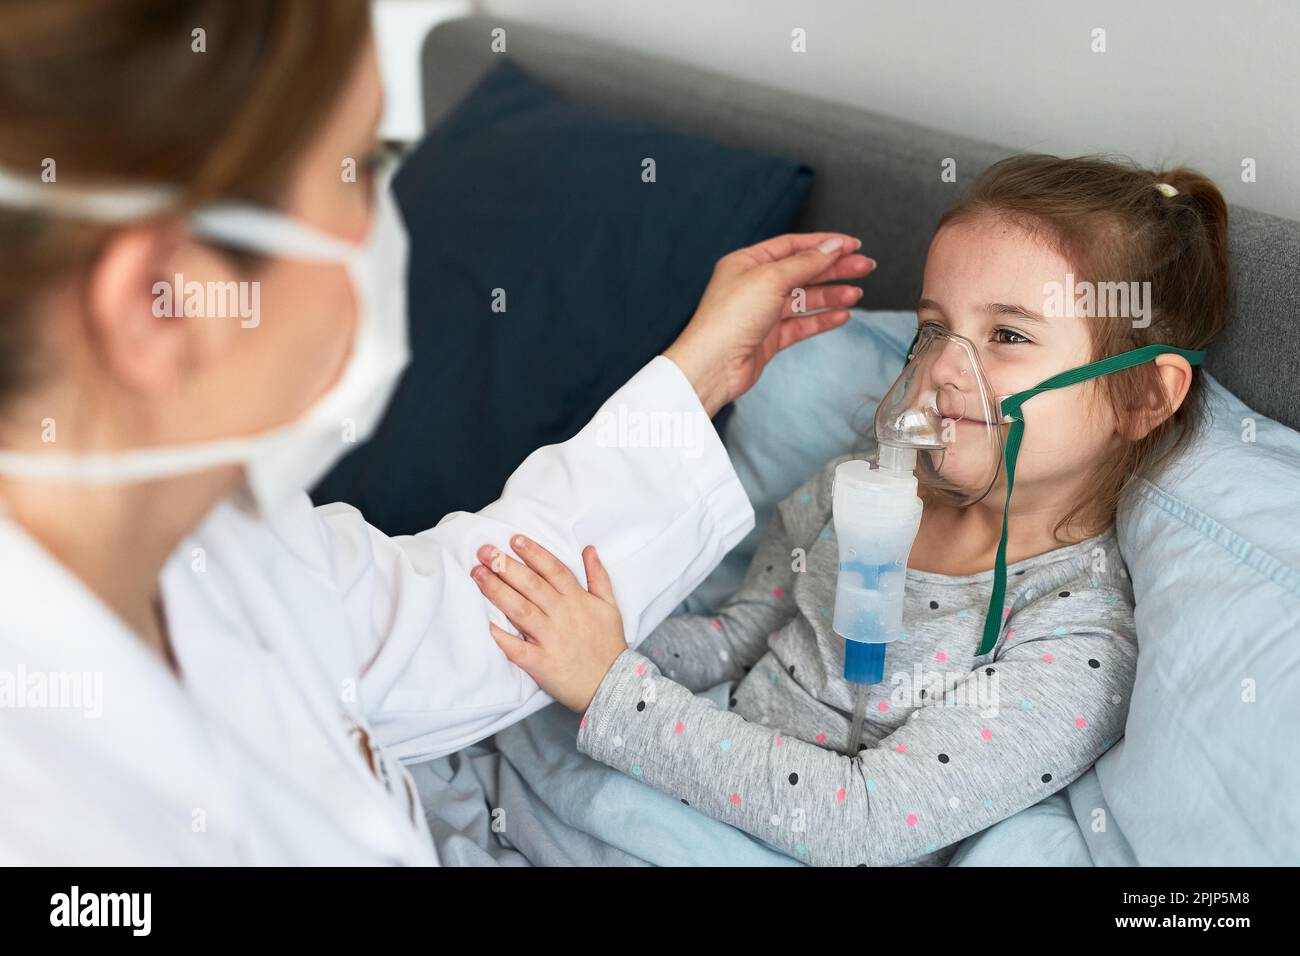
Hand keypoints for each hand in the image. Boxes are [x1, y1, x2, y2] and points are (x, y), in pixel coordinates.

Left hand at [471, 535, 626, 712]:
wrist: (612, 686)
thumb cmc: (608, 645)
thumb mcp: (609, 606)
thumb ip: (598, 577)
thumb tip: (589, 549)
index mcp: (578, 600)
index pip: (553, 570)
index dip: (533, 553)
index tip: (514, 539)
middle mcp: (563, 616)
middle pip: (532, 585)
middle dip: (507, 566)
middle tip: (485, 551)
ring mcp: (551, 639)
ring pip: (521, 610)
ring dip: (497, 591)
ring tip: (478, 574)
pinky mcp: (541, 663)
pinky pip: (517, 649)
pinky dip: (502, 637)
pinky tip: (485, 624)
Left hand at [663, 233, 875, 414]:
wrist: (713, 365)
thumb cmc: (728, 320)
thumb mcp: (771, 278)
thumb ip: (805, 262)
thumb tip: (832, 246)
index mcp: (747, 262)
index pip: (793, 246)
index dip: (824, 244)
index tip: (852, 244)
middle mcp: (754, 285)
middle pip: (803, 271)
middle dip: (835, 269)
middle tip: (865, 267)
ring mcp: (762, 312)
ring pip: (805, 299)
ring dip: (832, 295)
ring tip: (856, 294)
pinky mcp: (769, 338)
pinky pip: (801, 324)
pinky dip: (822, 319)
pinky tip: (842, 315)